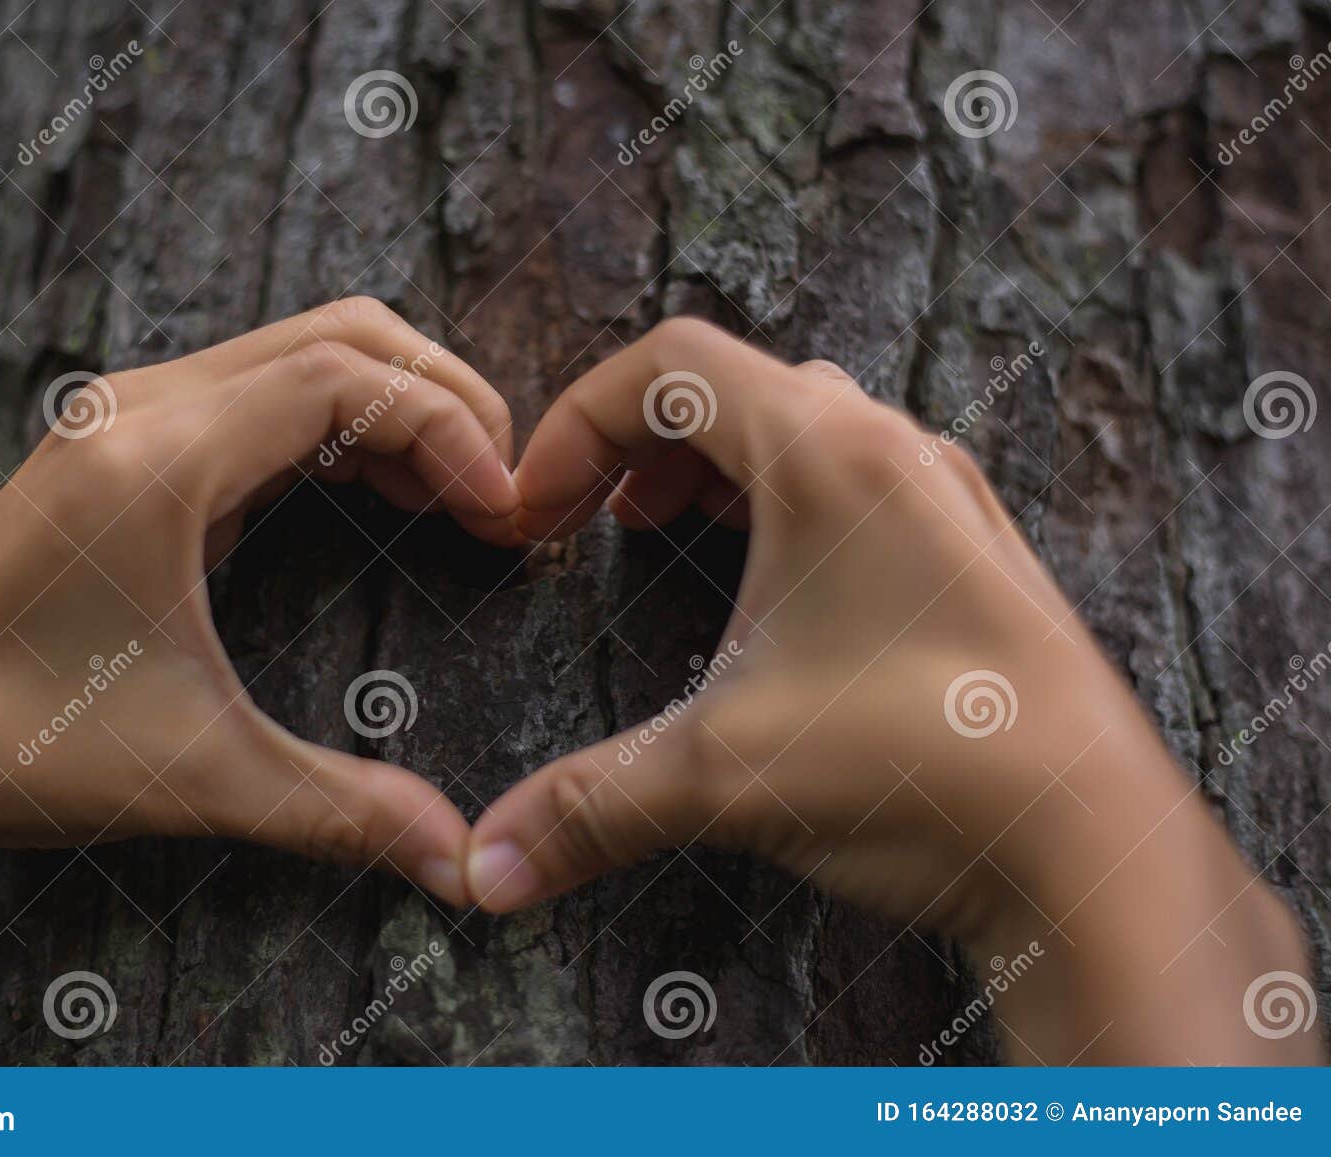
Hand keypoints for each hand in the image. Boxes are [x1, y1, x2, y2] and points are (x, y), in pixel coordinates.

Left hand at [0, 297, 516, 945]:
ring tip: (460, 494)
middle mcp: (140, 408)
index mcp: (157, 459)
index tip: (505, 511)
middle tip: (505, 490)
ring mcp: (126, 416)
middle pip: (340, 335)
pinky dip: (341, 424)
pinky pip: (260, 391)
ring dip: (396, 405)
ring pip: (301, 350)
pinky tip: (382, 495)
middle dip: (443, 399)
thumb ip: (344, 811)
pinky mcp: (124, 444)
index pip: (347, 379)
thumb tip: (465, 870)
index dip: (451, 430)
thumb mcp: (199, 777)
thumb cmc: (16, 746)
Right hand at [467, 318, 1319, 1063]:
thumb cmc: (925, 769)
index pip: (665, 364)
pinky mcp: (975, 553)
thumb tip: (482, 870)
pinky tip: (771, 584)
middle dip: (636, 444)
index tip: (533, 509)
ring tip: (659, 533)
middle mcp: (895, 449)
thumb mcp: (723, 776)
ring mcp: (947, 498)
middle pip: (732, 384)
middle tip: (586, 522)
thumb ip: (585, 808)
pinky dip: (786, 502)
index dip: (572, 424)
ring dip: (714, 467)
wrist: (1093, 848)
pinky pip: (863, 479)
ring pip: (806, 426)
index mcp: (827, 454)